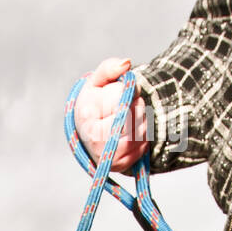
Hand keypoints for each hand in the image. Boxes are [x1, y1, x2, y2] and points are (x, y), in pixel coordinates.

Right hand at [73, 57, 148, 173]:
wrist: (89, 131)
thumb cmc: (95, 103)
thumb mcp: (98, 81)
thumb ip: (109, 68)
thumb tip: (126, 64)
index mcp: (87, 115)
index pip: (121, 99)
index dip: (130, 92)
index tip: (125, 91)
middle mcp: (94, 138)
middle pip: (132, 117)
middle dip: (138, 107)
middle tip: (132, 104)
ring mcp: (106, 155)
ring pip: (139, 133)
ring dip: (143, 121)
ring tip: (133, 117)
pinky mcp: (117, 166)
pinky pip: (141, 148)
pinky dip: (144, 138)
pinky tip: (135, 132)